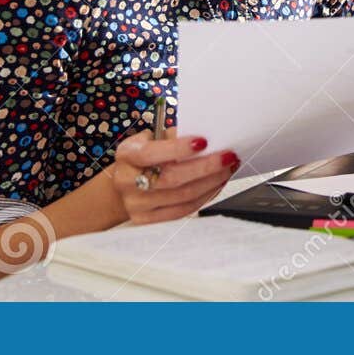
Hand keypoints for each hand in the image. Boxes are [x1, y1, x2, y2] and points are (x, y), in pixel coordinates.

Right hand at [102, 130, 240, 224]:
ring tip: (227, 169)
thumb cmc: (145, 156)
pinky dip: (205, 196)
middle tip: (228, 156)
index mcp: (127, 155)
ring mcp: (136, 205)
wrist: (126, 183)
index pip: (151, 153)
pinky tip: (216, 184)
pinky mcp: (148, 220)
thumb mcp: (152, 138)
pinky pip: (183, 211)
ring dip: (211, 182)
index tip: (203, 141)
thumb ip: (174, 136)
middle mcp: (128, 182)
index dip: (178, 149)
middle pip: (172, 179)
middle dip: (206, 167)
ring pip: (182, 197)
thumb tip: (208, 134)